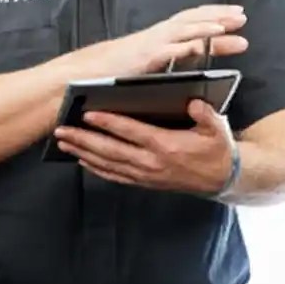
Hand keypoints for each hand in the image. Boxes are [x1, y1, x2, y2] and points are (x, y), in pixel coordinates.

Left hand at [54, 99, 235, 194]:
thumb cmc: (217, 149)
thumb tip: (194, 101)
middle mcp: (151, 162)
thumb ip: (204, 114)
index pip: (131, 132)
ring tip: (64, 142)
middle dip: (84, 139)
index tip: (88, 114)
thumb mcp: (217, 128)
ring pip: (108, 164)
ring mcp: (146, 175)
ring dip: (84, 153)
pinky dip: (97, 168)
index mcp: (165, 145)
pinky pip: (116, 176)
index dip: (108, 122)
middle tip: (62, 130)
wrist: (222, 179)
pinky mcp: (145, 182)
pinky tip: (83, 160)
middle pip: (110, 150)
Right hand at [73, 4, 248, 76]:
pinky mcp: (145, 57)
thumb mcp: (146, 62)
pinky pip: (169, 49)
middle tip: (243, 16)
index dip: (214, 16)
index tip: (236, 16)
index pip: (192, 20)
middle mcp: (158, 35)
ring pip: (185, 30)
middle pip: (194, 19)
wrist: (85, 73)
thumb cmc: (114, 70)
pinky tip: (202, 45)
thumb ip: (166, 59)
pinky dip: (187, 45)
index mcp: (161, 36)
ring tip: (230, 25)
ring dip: (208, 26)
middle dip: (219, 16)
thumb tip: (187, 60)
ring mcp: (152, 44)